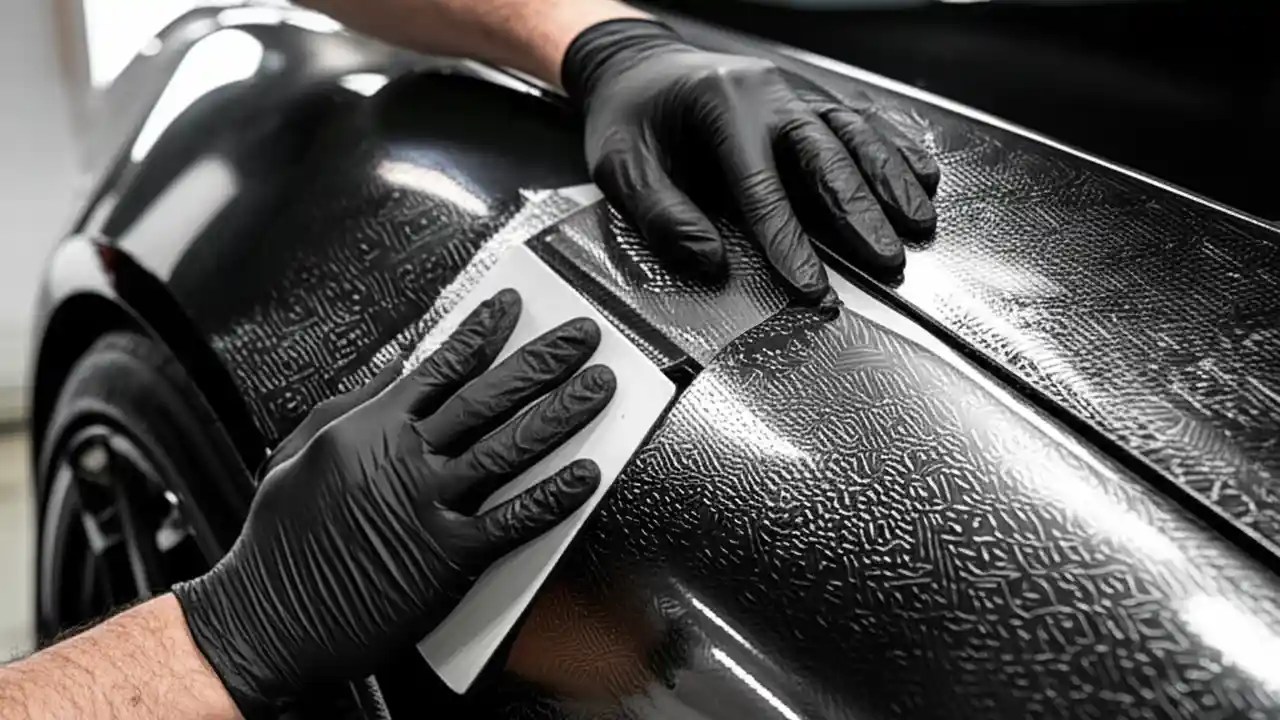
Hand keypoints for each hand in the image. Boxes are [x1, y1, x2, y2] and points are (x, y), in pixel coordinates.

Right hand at [174, 289, 615, 717]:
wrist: (270, 617)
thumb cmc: (280, 540)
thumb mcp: (300, 451)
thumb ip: (355, 404)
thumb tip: (398, 367)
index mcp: (371, 427)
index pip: (441, 366)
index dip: (482, 332)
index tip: (512, 307)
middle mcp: (406, 457)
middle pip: (489, 396)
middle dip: (542, 359)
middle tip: (582, 336)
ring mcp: (431, 505)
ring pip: (511, 445)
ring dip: (562, 412)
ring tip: (598, 386)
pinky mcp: (449, 555)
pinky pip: (514, 517)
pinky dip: (554, 495)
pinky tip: (585, 474)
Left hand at [562, 19, 938, 302]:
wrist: (637, 67)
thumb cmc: (630, 117)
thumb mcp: (620, 167)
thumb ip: (662, 214)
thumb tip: (711, 261)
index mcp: (722, 104)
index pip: (762, 184)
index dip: (788, 241)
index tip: (810, 286)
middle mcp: (769, 91)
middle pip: (826, 156)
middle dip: (861, 212)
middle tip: (887, 259)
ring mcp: (796, 92)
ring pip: (856, 134)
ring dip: (891, 181)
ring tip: (919, 223)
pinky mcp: (810, 99)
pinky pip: (862, 120)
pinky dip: (897, 148)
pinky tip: (923, 176)